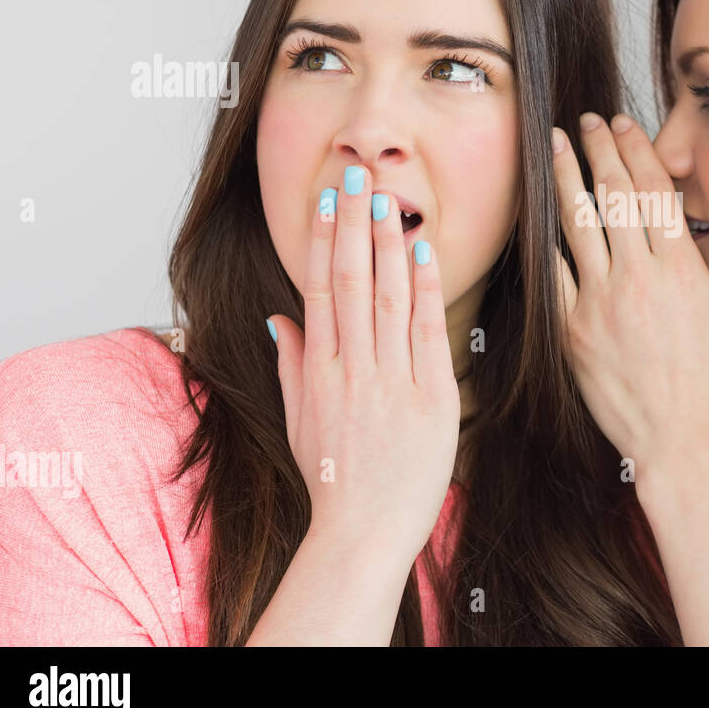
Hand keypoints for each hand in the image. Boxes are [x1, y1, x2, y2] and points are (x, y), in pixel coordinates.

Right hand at [267, 165, 459, 566]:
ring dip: (388, 243)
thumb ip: (291, 366)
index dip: (324, 239)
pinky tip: (424, 251)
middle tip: (358, 175)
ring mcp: (390, 381)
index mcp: (318, 371)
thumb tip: (280, 319)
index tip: (328, 199)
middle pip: (351, 281)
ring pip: (387, 297)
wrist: (363, 532)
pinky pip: (425, 332)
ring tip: (390, 199)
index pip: (320, 289)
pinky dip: (425, 289)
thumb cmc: (333, 480)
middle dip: (354, 223)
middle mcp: (352, 368)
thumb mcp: (300, 421)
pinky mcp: (429, 397)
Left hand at [551, 113, 708, 470]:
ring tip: (553, 144)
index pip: (653, 192)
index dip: (636, 150)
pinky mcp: (572, 330)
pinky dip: (545, 239)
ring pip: (575, 225)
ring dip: (563, 178)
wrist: (677, 448)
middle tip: (585, 120)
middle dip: (597, 150)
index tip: (623, 123)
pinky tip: (537, 214)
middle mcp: (636, 277)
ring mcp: (599, 303)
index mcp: (681, 271)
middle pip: (611, 196)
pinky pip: (553, 274)